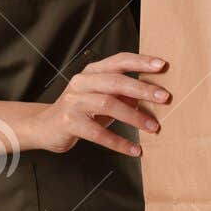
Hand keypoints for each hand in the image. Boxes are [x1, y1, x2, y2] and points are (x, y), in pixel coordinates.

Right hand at [23, 52, 169, 155]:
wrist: (45, 127)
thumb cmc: (80, 111)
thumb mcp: (102, 98)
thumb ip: (123, 95)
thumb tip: (151, 96)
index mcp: (92, 72)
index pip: (119, 60)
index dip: (140, 62)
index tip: (162, 65)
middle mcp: (82, 82)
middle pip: (116, 81)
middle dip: (142, 89)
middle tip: (164, 98)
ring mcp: (73, 101)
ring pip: (108, 104)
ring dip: (134, 117)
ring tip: (153, 127)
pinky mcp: (69, 122)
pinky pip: (98, 132)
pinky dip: (118, 142)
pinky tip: (134, 150)